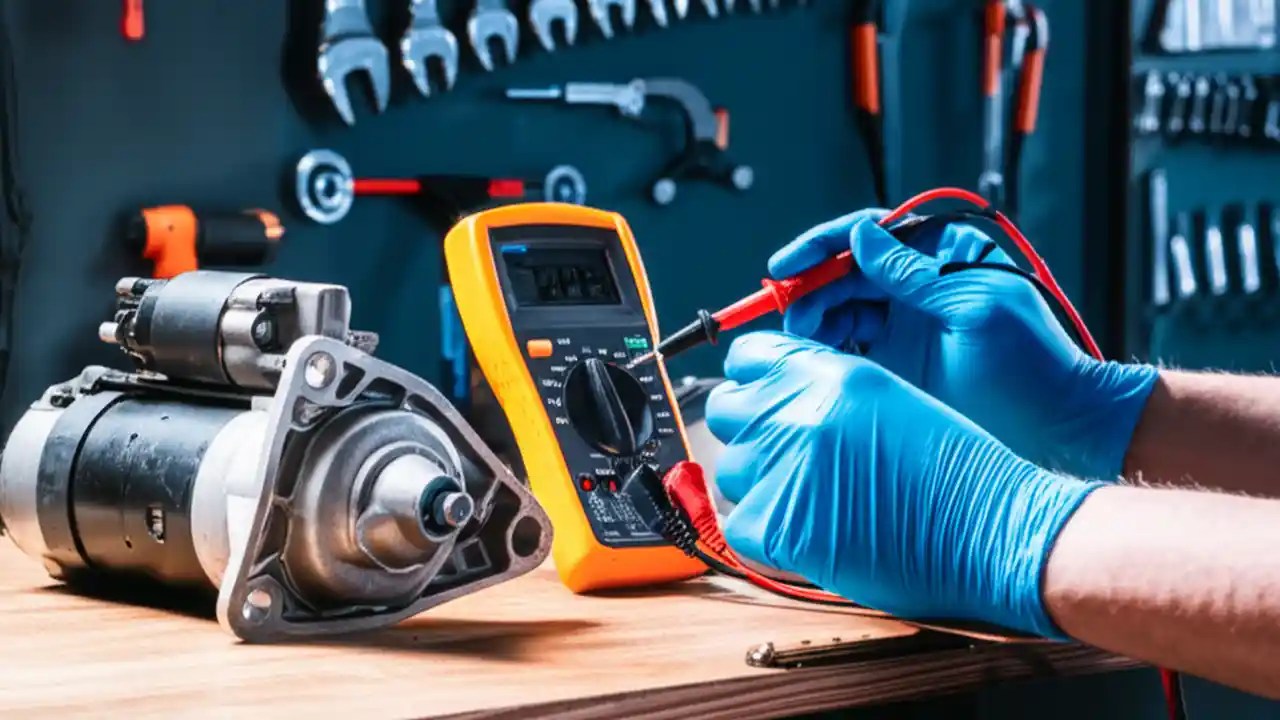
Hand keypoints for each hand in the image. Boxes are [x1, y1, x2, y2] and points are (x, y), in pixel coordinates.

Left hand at [706, 331, 1099, 635]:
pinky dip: (766, 530)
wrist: (991, 529)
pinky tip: (809, 529)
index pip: (746, 359)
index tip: (768, 400)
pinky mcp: (775, 527)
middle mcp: (795, 413)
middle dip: (753, 430)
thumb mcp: (890, 394)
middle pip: (726, 411)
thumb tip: (774, 395)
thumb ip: (825, 385)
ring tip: (814, 497)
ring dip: (761, 482)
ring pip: (731, 469)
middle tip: (792, 454)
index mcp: (826, 372)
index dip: (756, 381)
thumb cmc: (955, 468)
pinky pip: (737, 524)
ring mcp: (779, 469)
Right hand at [769, 212, 1157, 479]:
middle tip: (791, 313)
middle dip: (814, 287)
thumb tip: (861, 235)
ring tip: (800, 338)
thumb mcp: (972, 307)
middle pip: (849, 272)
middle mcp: (920, 285)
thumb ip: (914, 273)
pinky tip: (812, 356)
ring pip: (843, 307)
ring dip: (816, 318)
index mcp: (943, 256)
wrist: (1058, 424)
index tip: (790, 264)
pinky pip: (850, 344)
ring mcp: (907, 323)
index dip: (826, 245)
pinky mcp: (898, 360)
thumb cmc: (1031, 361)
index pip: (872, 234)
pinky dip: (827, 347)